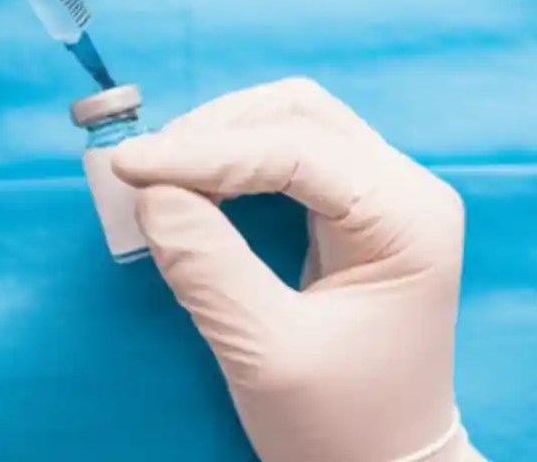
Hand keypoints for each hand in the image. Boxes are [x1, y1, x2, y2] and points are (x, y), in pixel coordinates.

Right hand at [112, 79, 481, 461]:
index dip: (206, 153)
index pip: (297, 151)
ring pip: (294, 122)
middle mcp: (406, 191)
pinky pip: (291, 155)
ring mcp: (385, 197)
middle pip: (300, 113)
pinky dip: (233, 160)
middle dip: (214, 132)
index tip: (129, 166)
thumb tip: (151, 195)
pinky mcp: (358, 211)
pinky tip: (194, 185)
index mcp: (407, 220)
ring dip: (220, 139)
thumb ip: (208, 268)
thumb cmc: (341, 424)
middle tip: (144, 169)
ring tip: (160, 176)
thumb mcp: (266, 355)